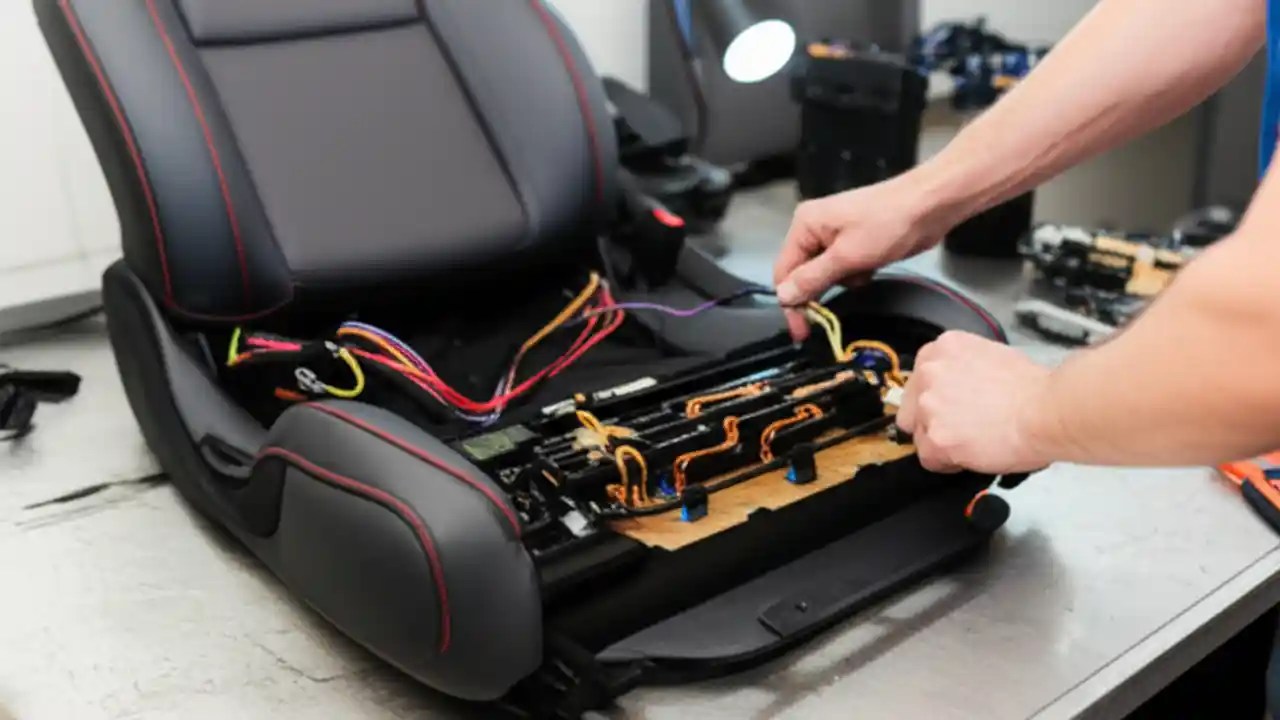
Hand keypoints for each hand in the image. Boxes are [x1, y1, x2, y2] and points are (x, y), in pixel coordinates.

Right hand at [773, 175, 950, 340]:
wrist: (930, 205)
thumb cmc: (886, 226)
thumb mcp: (846, 257)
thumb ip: (812, 279)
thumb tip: (782, 298)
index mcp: (804, 225)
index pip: (784, 271)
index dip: (790, 302)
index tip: (802, 332)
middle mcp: (814, 229)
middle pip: (801, 273)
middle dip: (818, 291)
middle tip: (829, 317)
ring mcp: (835, 235)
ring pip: (824, 273)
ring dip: (840, 282)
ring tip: (861, 273)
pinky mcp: (855, 242)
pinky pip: (843, 268)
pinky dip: (854, 274)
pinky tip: (870, 268)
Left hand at [896, 331, 1060, 474]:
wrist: (1047, 410)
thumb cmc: (1033, 389)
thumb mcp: (991, 358)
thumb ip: (963, 370)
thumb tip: (959, 388)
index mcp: (942, 347)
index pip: (919, 379)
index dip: (935, 400)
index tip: (949, 410)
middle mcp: (929, 372)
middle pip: (911, 407)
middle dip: (931, 421)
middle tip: (959, 429)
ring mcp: (928, 404)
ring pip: (919, 436)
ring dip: (941, 443)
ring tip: (972, 443)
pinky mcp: (936, 437)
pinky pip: (929, 459)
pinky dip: (947, 463)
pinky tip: (970, 456)